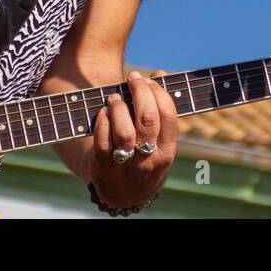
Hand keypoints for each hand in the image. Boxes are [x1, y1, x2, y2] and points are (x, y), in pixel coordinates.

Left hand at [89, 70, 176, 208]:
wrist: (124, 196)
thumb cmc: (144, 158)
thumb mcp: (159, 143)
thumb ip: (160, 111)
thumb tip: (160, 74)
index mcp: (167, 152)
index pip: (168, 116)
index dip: (158, 92)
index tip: (148, 80)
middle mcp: (149, 161)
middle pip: (147, 120)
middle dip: (140, 93)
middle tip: (132, 79)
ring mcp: (126, 166)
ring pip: (124, 133)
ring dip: (119, 108)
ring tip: (114, 97)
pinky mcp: (103, 168)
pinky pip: (102, 142)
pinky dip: (102, 122)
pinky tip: (103, 112)